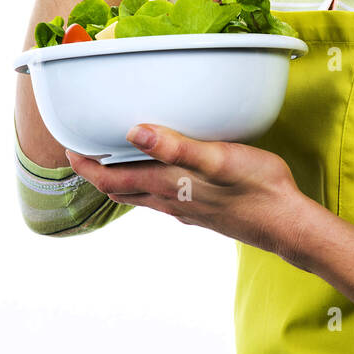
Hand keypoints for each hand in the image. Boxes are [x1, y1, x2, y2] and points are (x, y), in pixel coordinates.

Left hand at [64, 125, 310, 263]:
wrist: (285, 223)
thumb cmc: (256, 187)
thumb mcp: (218, 159)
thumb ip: (176, 146)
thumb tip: (134, 130)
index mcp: (167, 185)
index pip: (111, 178)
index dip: (86, 165)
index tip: (68, 147)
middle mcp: (169, 200)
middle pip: (120, 189)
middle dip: (98, 172)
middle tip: (85, 150)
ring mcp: (185, 209)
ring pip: (141, 195)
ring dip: (122, 178)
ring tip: (116, 157)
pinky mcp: (201, 211)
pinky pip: (162, 198)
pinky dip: (148, 183)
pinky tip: (162, 172)